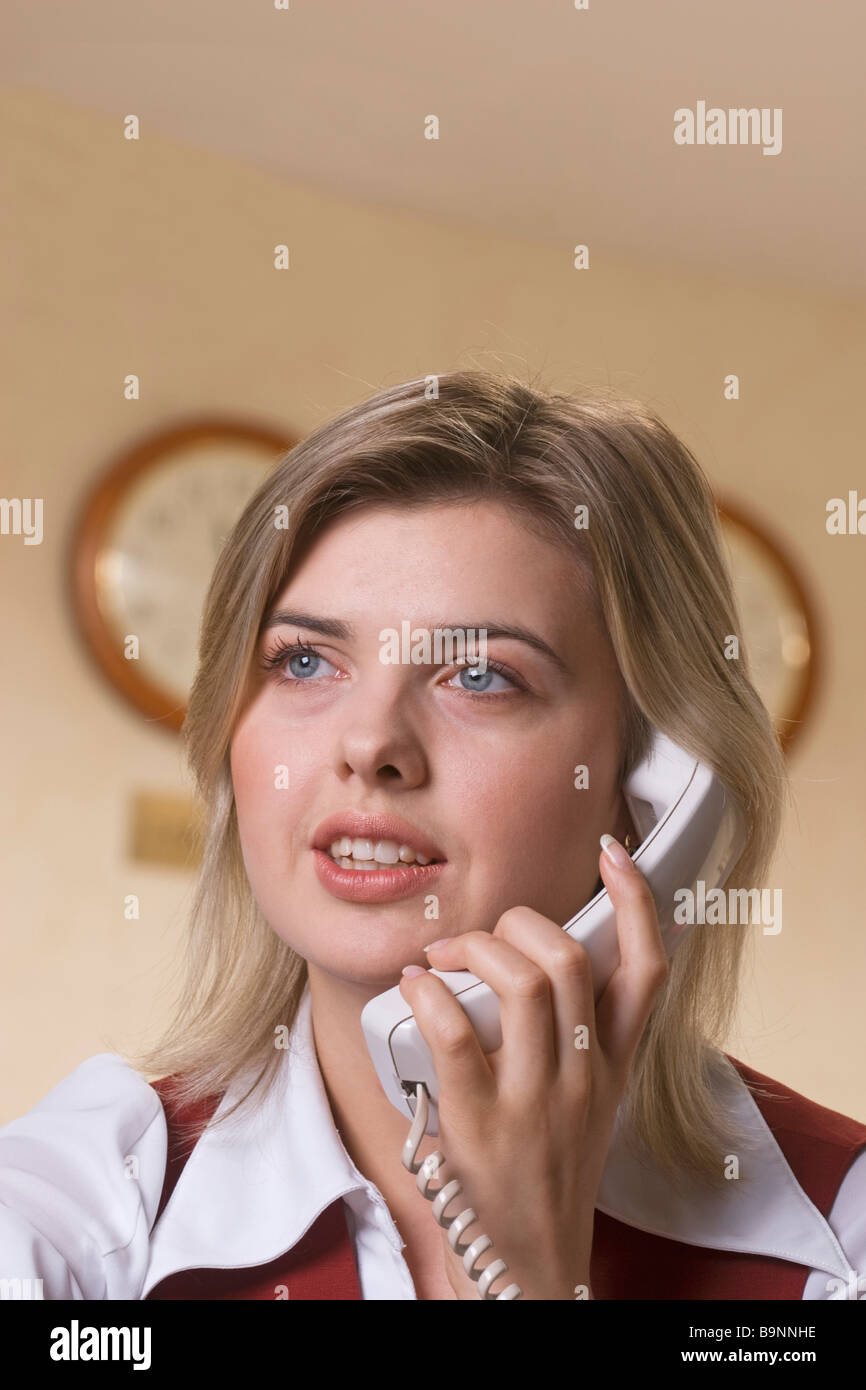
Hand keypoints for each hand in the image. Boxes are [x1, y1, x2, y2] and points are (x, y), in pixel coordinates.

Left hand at [397, 833, 668, 1299]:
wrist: (527, 1264)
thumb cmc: (545, 1170)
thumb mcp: (587, 1102)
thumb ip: (575, 1035)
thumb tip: (526, 957)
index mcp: (614, 1065)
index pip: (649, 969)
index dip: (637, 901)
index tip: (613, 853)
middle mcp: (584, 1076)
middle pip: (572, 961)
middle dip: (520, 923)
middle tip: (481, 935)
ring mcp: (536, 1100)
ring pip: (523, 983)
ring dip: (473, 949)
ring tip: (441, 959)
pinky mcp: (481, 1124)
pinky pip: (455, 1032)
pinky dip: (429, 993)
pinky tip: (414, 987)